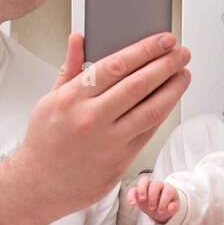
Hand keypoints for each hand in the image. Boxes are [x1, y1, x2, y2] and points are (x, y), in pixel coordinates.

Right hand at [15, 31, 191, 214]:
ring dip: (172, 90)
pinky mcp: (119, 161)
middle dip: (166, 65)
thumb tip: (79, 38)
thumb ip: (70, 69)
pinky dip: (161, 114)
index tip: (163, 40)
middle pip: (138, 85)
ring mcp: (108, 142)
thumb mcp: (49, 100)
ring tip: (184, 75)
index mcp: (72, 98)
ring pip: (150, 111)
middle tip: (182, 53)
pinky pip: (147, 133)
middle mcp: (91, 119)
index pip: (116, 65)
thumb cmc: (45, 142)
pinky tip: (169, 101)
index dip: (145, 50)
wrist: (39, 186)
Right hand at [128, 175, 179, 223]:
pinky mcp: (138, 192)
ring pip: (144, 181)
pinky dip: (131, 196)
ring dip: (142, 191)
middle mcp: (158, 185)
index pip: (167, 191)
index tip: (161, 211)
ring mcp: (147, 187)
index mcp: (168, 189)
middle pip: (155, 184)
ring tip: (142, 201)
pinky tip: (132, 204)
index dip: (164, 201)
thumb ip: (173, 207)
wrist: (159, 207)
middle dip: (153, 196)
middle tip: (152, 207)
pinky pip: (133, 190)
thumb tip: (170, 207)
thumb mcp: (173, 208)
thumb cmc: (167, 206)